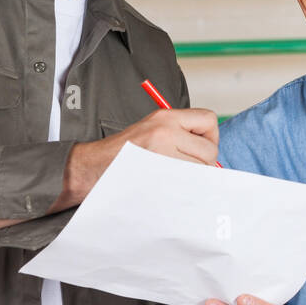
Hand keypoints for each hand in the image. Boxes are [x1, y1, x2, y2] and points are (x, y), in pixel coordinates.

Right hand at [61, 107, 219, 205]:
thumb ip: (181, 133)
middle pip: (210, 149)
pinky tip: (170, 184)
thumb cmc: (125, 151)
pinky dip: (185, 187)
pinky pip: (188, 183)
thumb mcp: (152, 128)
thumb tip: (211, 153)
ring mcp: (163, 153)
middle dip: (205, 162)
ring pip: (202, 169)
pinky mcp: (160, 174)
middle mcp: (166, 131)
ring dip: (195, 176)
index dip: (210, 136)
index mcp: (166, 117)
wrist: (94, 166)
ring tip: (175, 175)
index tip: (200, 148)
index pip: (209, 120)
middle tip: (188, 166)